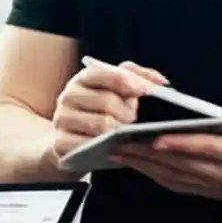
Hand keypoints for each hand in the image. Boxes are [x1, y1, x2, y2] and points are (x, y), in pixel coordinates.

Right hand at [51, 60, 168, 161]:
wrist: (74, 144)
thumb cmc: (102, 114)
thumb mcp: (117, 93)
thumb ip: (138, 79)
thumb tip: (161, 82)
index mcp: (84, 78)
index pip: (104, 73)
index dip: (128, 81)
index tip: (146, 91)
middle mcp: (69, 95)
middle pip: (106, 101)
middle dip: (127, 113)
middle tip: (135, 121)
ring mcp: (62, 119)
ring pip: (100, 124)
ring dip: (120, 132)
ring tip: (126, 135)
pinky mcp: (60, 142)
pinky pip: (87, 145)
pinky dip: (104, 148)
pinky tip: (113, 149)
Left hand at [111, 102, 221, 217]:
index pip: (208, 149)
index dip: (182, 144)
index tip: (157, 137)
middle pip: (181, 163)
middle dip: (148, 153)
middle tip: (119, 142)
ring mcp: (218, 185)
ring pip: (175, 176)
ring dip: (146, 165)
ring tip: (119, 152)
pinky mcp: (213, 190)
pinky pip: (179, 184)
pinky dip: (156, 175)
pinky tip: (140, 165)